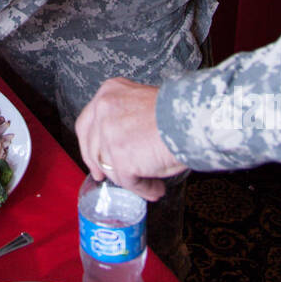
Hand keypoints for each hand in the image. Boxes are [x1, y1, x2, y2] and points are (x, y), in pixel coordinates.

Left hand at [75, 78, 187, 201]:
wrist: (194, 118)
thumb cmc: (178, 111)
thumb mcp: (142, 101)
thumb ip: (126, 116)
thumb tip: (123, 142)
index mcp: (109, 92)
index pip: (86, 123)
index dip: (89, 144)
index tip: (93, 158)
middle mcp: (104, 110)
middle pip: (91, 146)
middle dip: (98, 165)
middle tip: (106, 177)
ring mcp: (110, 134)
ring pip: (110, 166)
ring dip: (129, 178)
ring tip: (148, 183)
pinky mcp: (121, 158)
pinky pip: (128, 181)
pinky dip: (143, 188)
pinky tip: (155, 189)